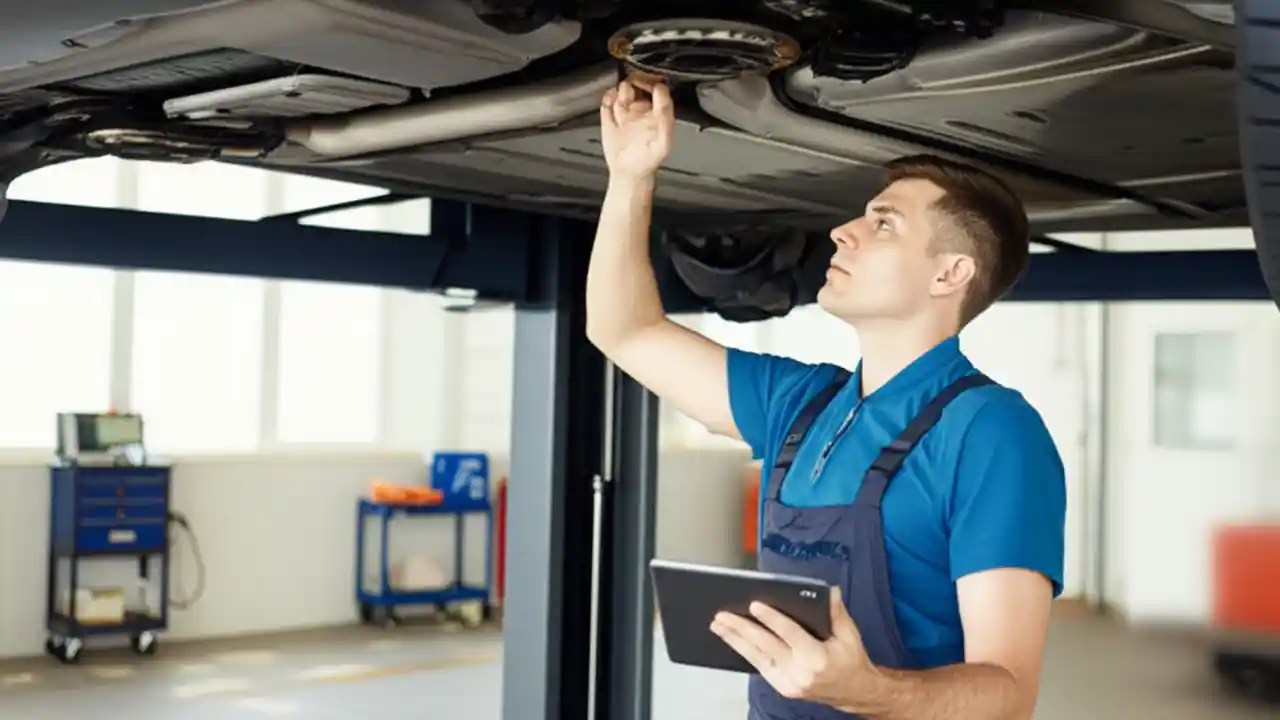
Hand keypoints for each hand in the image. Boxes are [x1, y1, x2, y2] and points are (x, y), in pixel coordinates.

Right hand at [599, 77, 673, 181]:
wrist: (628, 174)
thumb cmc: (648, 160)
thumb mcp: (663, 141)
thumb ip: (665, 118)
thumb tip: (662, 94)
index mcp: (658, 114)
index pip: (658, 89)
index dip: (653, 82)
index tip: (648, 81)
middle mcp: (642, 111)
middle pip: (639, 86)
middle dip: (636, 82)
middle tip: (632, 84)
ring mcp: (625, 114)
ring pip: (623, 92)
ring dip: (622, 91)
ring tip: (621, 98)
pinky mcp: (610, 119)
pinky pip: (607, 103)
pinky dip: (608, 98)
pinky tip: (610, 100)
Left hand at [711, 587, 885, 713]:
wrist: (855, 693)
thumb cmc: (850, 661)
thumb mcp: (849, 634)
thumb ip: (837, 612)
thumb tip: (830, 590)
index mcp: (818, 658)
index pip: (790, 634)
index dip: (771, 618)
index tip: (754, 605)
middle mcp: (801, 672)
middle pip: (766, 646)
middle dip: (742, 628)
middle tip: (723, 614)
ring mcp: (790, 683)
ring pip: (757, 658)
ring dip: (736, 640)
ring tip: (718, 625)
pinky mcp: (783, 688)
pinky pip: (760, 667)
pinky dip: (745, 652)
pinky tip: (732, 639)